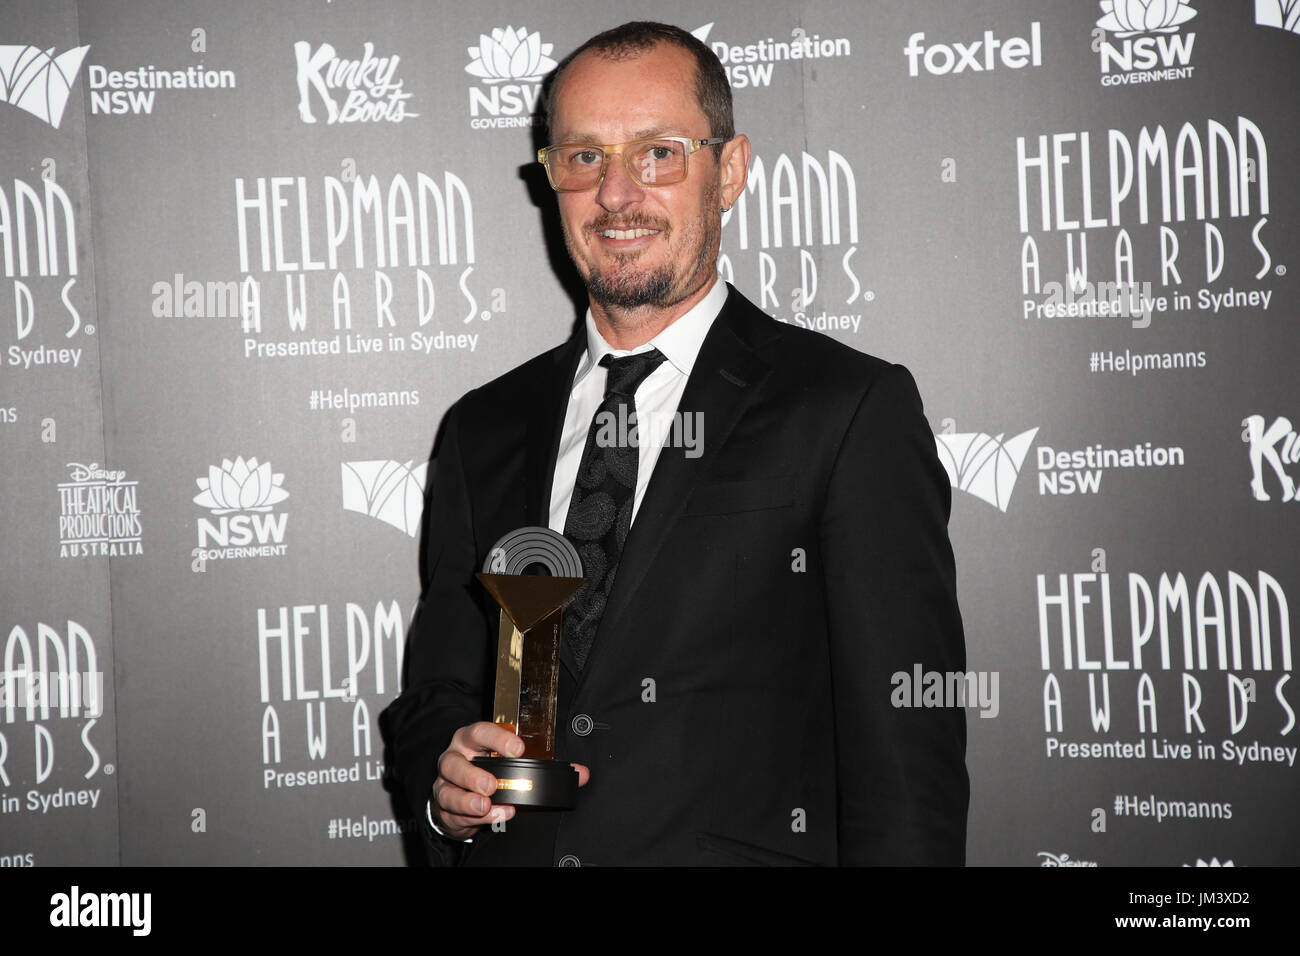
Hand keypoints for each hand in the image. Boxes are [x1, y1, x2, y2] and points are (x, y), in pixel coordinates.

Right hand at [430, 721, 589, 839]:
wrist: (461, 790)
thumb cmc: (489, 769)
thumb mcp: (514, 762)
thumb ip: (548, 768)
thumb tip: (582, 774)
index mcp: (472, 740)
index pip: (480, 731)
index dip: (497, 739)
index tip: (517, 748)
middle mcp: (455, 758)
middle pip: (454, 761)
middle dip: (472, 774)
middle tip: (493, 784)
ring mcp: (445, 783)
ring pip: (447, 789)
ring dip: (467, 799)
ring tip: (486, 805)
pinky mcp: (443, 807)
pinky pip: (452, 812)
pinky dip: (471, 817)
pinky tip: (490, 816)